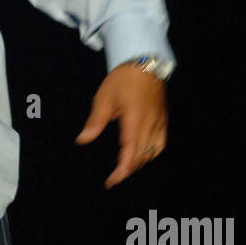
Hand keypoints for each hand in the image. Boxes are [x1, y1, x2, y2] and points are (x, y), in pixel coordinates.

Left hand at [75, 63, 167, 187]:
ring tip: (125, 168)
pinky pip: (160, 144)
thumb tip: (83, 140)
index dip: (121, 171)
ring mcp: (159, 122)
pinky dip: (151, 154)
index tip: (111, 182)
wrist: (144, 62)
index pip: (130, 153)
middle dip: (128, 170)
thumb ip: (95, 122)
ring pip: (153, 153)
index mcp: (134, 120)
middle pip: (142, 156)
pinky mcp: (163, 119)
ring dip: (139, 163)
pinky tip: (142, 156)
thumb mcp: (104, 98)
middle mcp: (150, 124)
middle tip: (114, 178)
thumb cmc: (123, 79)